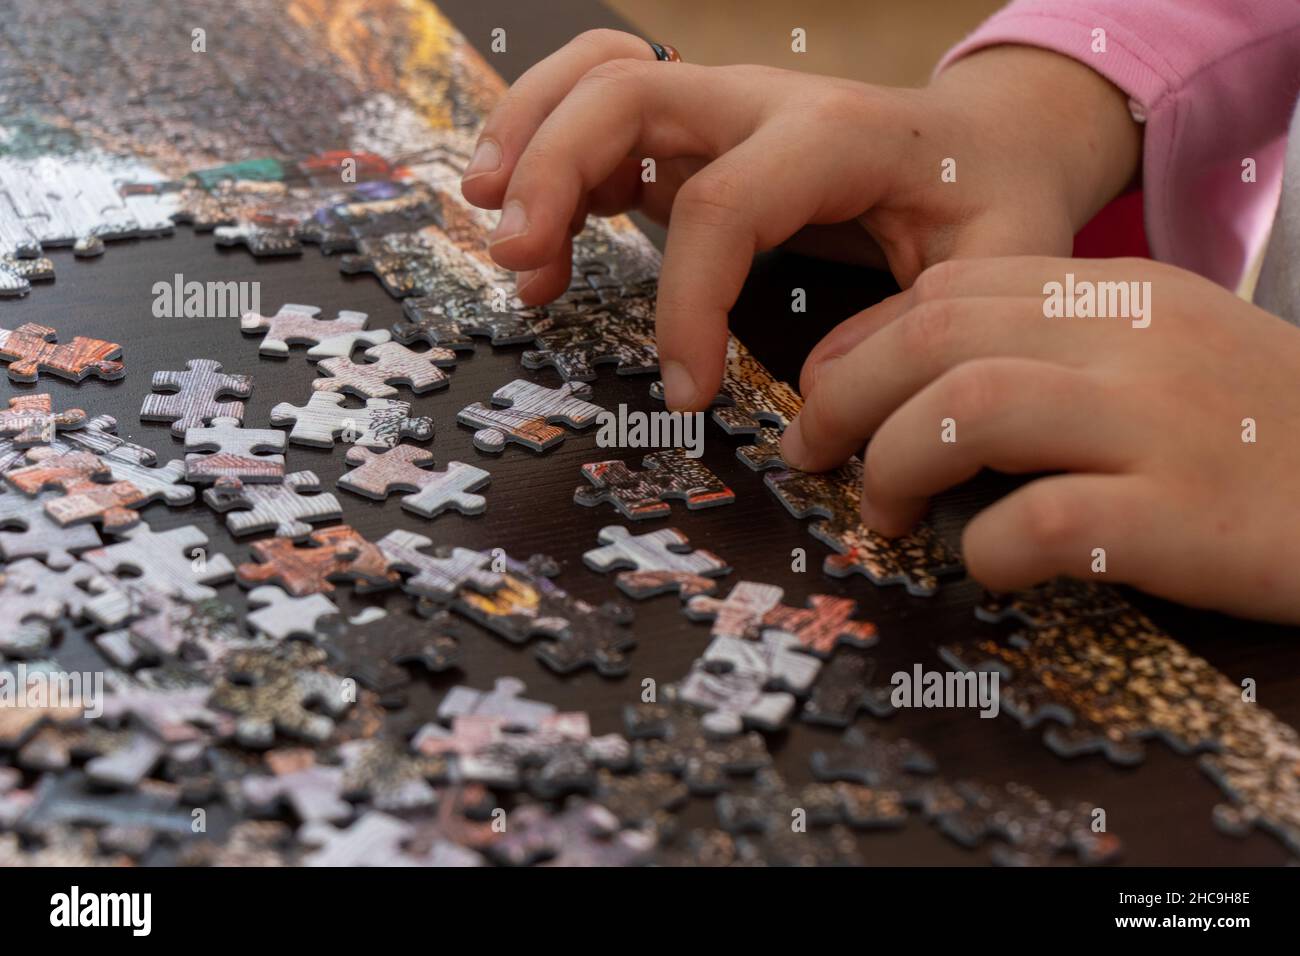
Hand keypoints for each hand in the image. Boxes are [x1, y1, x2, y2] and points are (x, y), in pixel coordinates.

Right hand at [461, 30, 1138, 410]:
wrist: (993, 141)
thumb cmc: (996, 203)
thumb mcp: (1005, 269)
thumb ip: (934, 336)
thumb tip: (826, 406)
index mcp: (838, 134)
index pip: (723, 203)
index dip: (687, 302)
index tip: (686, 394)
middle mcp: (767, 100)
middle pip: (625, 94)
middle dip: (553, 172)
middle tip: (520, 266)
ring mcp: (725, 105)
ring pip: (597, 78)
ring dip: (529, 143)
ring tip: (504, 239)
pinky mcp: (700, 131)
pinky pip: (602, 113)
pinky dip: (551, 158)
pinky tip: (545, 241)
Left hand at [782, 257, 1299, 622]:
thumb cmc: (1262, 436)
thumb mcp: (1163, 353)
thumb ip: (1053, 348)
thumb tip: (912, 385)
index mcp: (1120, 293)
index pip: (948, 290)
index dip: (858, 345)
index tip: (822, 397)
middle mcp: (1133, 339)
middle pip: (933, 338)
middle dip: (843, 400)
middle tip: (815, 456)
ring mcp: (1160, 422)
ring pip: (967, 409)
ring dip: (897, 465)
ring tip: (888, 514)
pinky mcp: (1183, 515)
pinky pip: (1041, 520)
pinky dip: (985, 549)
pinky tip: (988, 565)